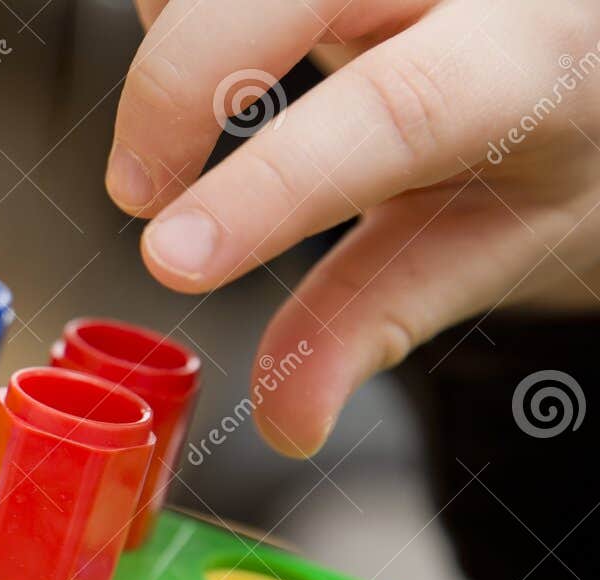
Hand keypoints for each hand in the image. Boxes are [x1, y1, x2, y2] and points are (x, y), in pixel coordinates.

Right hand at [108, 0, 599, 455]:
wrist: (589, 42)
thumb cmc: (550, 137)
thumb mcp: (488, 239)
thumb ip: (372, 320)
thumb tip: (285, 422)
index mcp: (527, 58)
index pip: (393, 112)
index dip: (268, 186)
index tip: (171, 257)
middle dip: (173, 88)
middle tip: (142, 195)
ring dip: (171, 44)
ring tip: (192, 122)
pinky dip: (176, 12)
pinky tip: (213, 58)